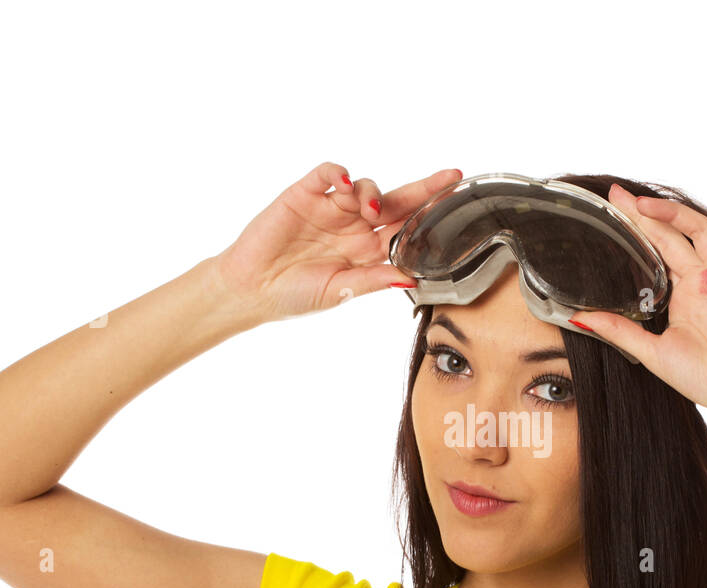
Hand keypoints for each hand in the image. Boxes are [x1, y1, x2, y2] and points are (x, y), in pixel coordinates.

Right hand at [211, 162, 461, 321]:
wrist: (250, 290)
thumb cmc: (294, 296)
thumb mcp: (340, 292)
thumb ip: (374, 280)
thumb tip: (412, 278)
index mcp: (368, 251)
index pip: (406, 229)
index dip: (430, 215)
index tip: (456, 205)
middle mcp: (353, 226)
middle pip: (396, 201)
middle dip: (423, 189)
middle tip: (449, 177)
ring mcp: (330, 207)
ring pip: (365, 186)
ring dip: (374, 192)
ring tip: (369, 209)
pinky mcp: (305, 193)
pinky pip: (330, 172)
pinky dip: (341, 174)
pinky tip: (345, 186)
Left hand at [572, 175, 706, 424]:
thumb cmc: (704, 378)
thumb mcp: (650, 351)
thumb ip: (618, 330)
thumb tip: (578, 316)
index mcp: (681, 295)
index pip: (653, 252)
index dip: (634, 229)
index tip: (611, 209)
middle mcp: (701, 280)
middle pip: (669, 236)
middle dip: (643, 214)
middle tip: (617, 195)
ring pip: (698, 230)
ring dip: (673, 212)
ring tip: (644, 202)